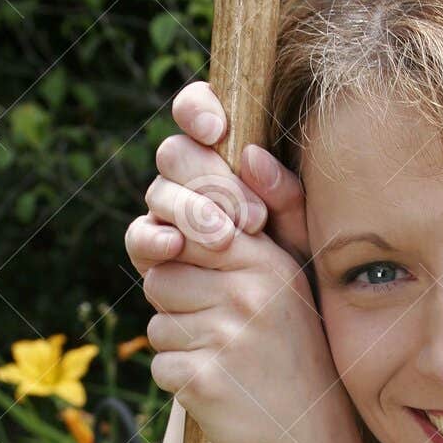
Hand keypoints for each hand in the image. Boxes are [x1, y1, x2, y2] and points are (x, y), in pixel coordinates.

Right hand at [126, 79, 309, 273]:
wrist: (279, 333)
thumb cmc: (295, 272)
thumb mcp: (302, 234)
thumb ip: (286, 197)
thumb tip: (252, 157)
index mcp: (224, 157)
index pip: (197, 110)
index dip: (197, 108)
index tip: (217, 129)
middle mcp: (188, 180)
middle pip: (175, 153)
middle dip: (211, 180)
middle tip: (251, 217)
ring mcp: (166, 215)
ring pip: (159, 191)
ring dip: (191, 211)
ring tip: (226, 240)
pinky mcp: (152, 252)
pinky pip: (140, 236)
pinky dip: (154, 237)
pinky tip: (174, 246)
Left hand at [130, 93, 368, 442]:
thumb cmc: (301, 368)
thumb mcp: (297, 290)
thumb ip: (271, 224)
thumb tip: (247, 153)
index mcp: (272, 263)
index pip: (192, 219)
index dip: (179, 235)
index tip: (188, 254)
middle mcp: (251, 291)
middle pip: (164, 269)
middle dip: (178, 299)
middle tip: (219, 331)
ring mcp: (225, 335)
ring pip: (157, 317)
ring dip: (180, 342)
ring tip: (226, 364)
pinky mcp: (201, 378)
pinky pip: (160, 362)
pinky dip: (181, 381)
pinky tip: (220, 393)